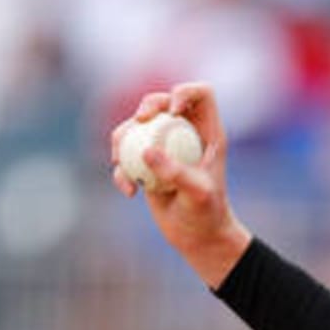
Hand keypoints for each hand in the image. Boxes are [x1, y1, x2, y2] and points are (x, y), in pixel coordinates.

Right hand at [109, 82, 251, 287]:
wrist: (198, 237)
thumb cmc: (207, 214)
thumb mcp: (197, 194)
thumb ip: (176, 172)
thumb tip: (147, 151)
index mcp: (208, 133)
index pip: (201, 94)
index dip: (186, 92)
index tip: (173, 111)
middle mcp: (185, 134)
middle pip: (162, 102)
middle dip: (147, 105)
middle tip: (141, 120)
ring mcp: (164, 147)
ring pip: (136, 125)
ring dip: (123, 138)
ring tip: (121, 162)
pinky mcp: (146, 164)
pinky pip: (125, 155)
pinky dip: (121, 170)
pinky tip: (130, 191)